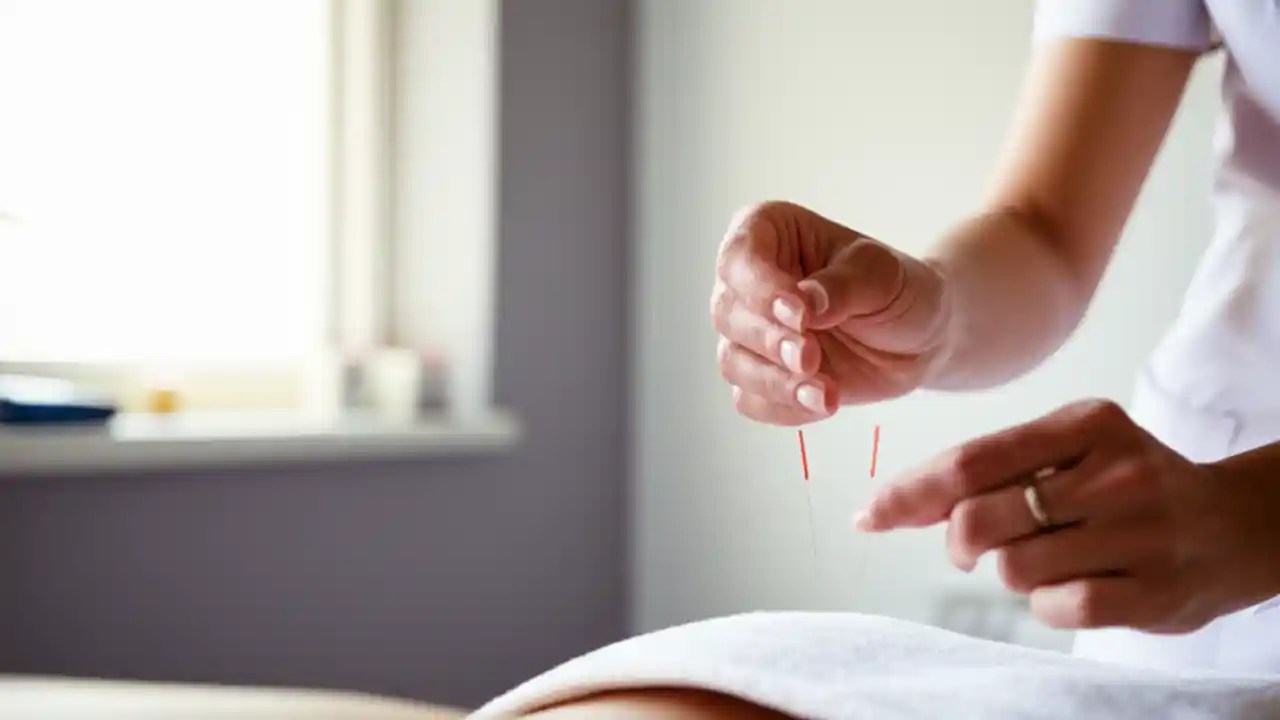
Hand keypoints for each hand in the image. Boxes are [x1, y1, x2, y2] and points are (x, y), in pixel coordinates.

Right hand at [710, 201, 950, 424]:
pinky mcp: (762, 377)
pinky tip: (822, 403)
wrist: (919, 340)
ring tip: (825, 392)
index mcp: (770, 234)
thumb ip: (843, 285)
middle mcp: (750, 283)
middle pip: (728, 313)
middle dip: (769, 340)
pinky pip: (751, 400)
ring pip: (732, 362)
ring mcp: (751, 333)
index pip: (740, 256)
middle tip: (810, 357)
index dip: (761, 287)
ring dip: (775, 382)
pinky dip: (784, 407)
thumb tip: (805, 303)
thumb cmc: (899, 290)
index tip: (799, 313)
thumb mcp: (883, 275)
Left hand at [857, 399, 1279, 632]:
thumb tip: (894, 503)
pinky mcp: (1154, 590)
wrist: (1236, 523)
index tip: (869, 514)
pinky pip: (1058, 608)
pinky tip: (1079, 583)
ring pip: (1013, 569)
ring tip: (1053, 556)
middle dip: (960, 542)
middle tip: (976, 545)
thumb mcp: (1071, 450)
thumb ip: (990, 470)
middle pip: (979, 520)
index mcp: (1085, 424)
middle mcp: (1115, 471)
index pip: (970, 462)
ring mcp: (1139, 532)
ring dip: (1013, 572)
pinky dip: (1050, 604)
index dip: (909, 493)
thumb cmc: (1127, 484)